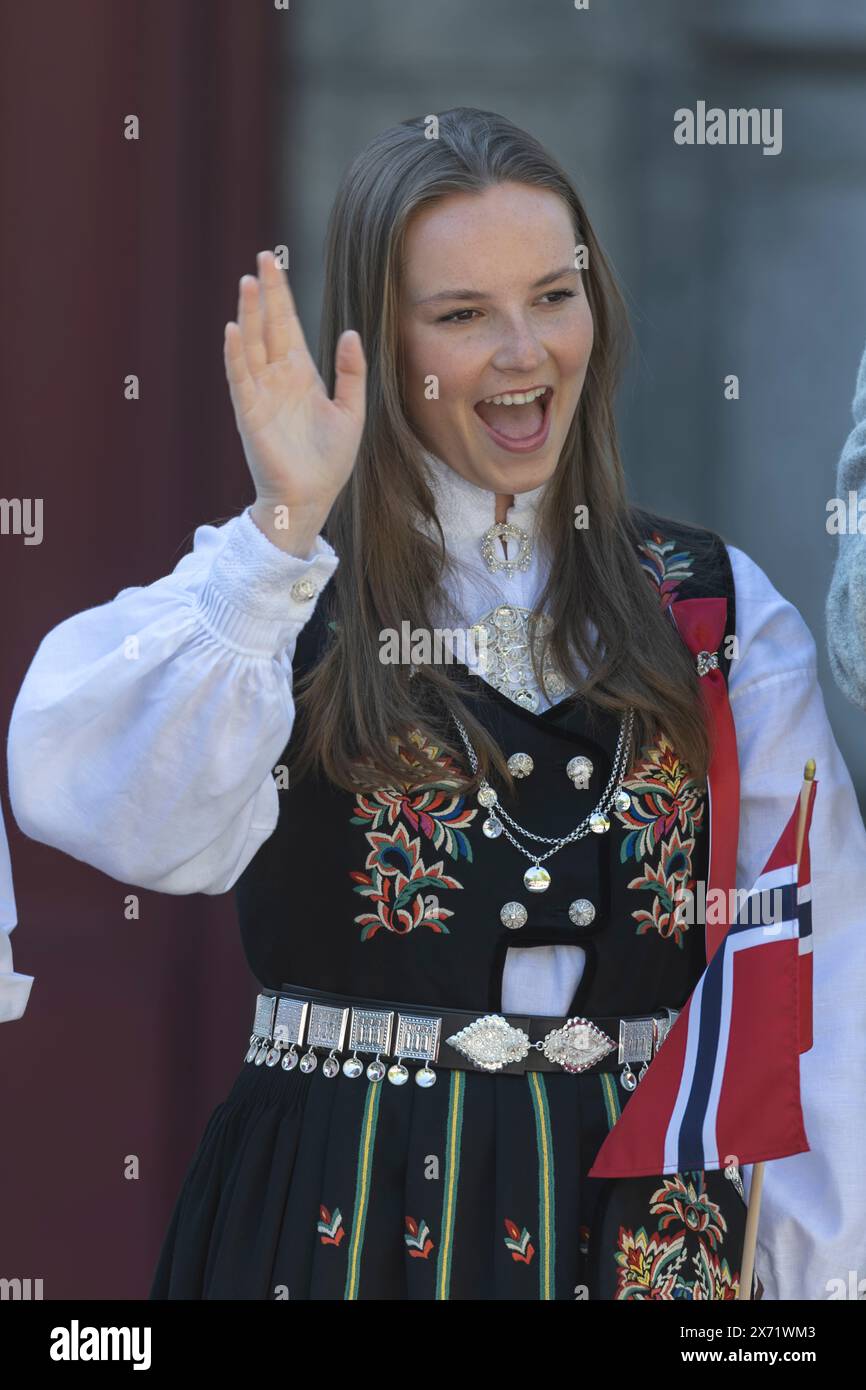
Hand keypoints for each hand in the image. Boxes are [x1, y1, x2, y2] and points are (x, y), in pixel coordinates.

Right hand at [223, 250, 366, 551]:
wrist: (311, 497)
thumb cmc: (329, 461)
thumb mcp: (351, 412)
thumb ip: (351, 373)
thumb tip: (351, 333)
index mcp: (301, 375)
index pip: (288, 326)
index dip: (282, 296)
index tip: (274, 264)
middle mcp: (277, 378)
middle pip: (269, 326)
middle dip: (265, 293)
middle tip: (261, 258)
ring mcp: (261, 394)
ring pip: (252, 345)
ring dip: (249, 314)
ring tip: (248, 283)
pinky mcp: (250, 413)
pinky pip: (240, 378)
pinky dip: (236, 354)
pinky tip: (234, 329)